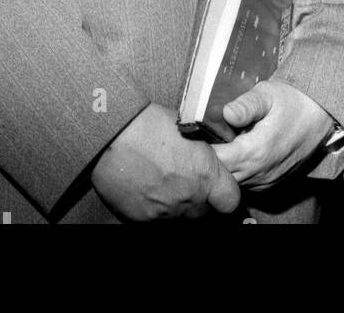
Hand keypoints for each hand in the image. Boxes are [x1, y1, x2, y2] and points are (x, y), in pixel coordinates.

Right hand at [90, 103, 240, 220]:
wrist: (113, 135)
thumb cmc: (152, 124)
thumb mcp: (189, 132)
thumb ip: (204, 155)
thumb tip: (210, 159)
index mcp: (206, 175)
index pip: (230, 201)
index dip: (224, 194)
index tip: (218, 187)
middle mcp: (189, 199)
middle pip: (204, 212)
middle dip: (199, 199)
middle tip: (185, 181)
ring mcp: (165, 213)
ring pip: (179, 217)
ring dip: (176, 205)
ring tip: (162, 182)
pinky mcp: (142, 219)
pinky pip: (156, 219)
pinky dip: (154, 208)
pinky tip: (146, 187)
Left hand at [211, 80, 333, 188]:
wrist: (321, 115)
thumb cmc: (292, 100)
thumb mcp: (268, 94)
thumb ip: (246, 105)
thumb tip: (225, 113)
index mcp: (255, 151)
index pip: (216, 161)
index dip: (202, 150)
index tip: (196, 134)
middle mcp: (260, 172)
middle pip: (221, 175)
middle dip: (210, 160)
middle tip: (205, 138)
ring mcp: (266, 180)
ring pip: (233, 181)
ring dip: (225, 166)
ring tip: (222, 143)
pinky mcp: (271, 182)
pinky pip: (246, 183)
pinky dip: (238, 172)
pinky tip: (238, 151)